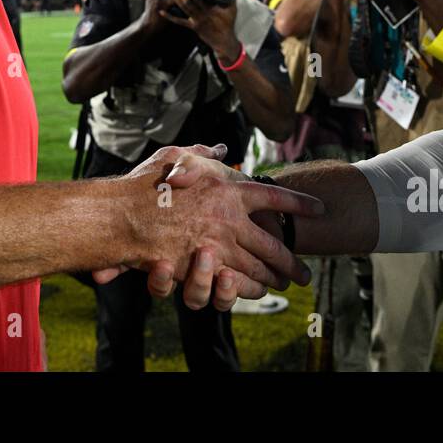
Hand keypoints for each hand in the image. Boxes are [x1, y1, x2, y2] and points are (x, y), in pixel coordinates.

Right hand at [109, 144, 322, 306]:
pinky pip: (233, 286)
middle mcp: (230, 220)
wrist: (121, 214)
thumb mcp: (175, 156)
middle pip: (273, 245)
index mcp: (229, 189)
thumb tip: (218, 150)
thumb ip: (199, 155)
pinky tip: (255, 292)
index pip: (275, 196)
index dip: (299, 203)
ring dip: (274, 279)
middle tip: (304, 273)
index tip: (320, 209)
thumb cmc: (147, 183)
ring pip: (257, 270)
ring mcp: (218, 247)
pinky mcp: (202, 270)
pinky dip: (246, 291)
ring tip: (285, 284)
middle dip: (292, 262)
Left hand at [159, 0, 240, 60]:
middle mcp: (201, 15)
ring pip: (183, 9)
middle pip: (188, 3)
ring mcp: (195, 21)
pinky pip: (179, 21)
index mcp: (210, 11)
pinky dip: (170, 16)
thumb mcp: (232, 10)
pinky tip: (162, 11)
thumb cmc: (228, 25)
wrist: (224, 41)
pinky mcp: (192, 26)